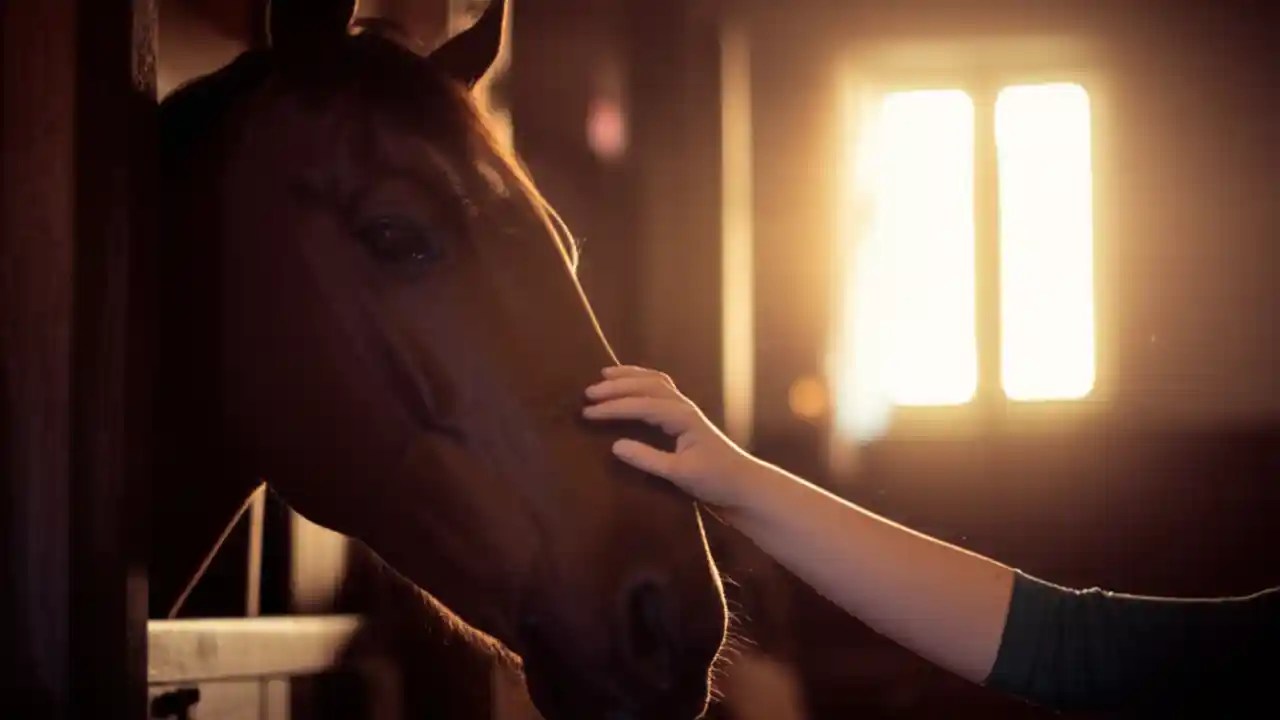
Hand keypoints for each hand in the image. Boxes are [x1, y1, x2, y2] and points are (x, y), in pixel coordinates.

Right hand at [582, 365, 756, 509]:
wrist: (744, 485)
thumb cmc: (716, 480)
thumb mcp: (680, 474)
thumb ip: (647, 459)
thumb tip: (614, 445)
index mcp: (682, 417)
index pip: (642, 405)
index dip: (614, 407)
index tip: (588, 412)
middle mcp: (684, 407)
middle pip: (647, 386)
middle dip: (617, 386)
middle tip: (589, 393)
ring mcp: (686, 410)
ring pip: (655, 382)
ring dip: (630, 377)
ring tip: (605, 375)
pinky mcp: (685, 418)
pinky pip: (661, 390)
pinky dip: (642, 382)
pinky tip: (630, 385)